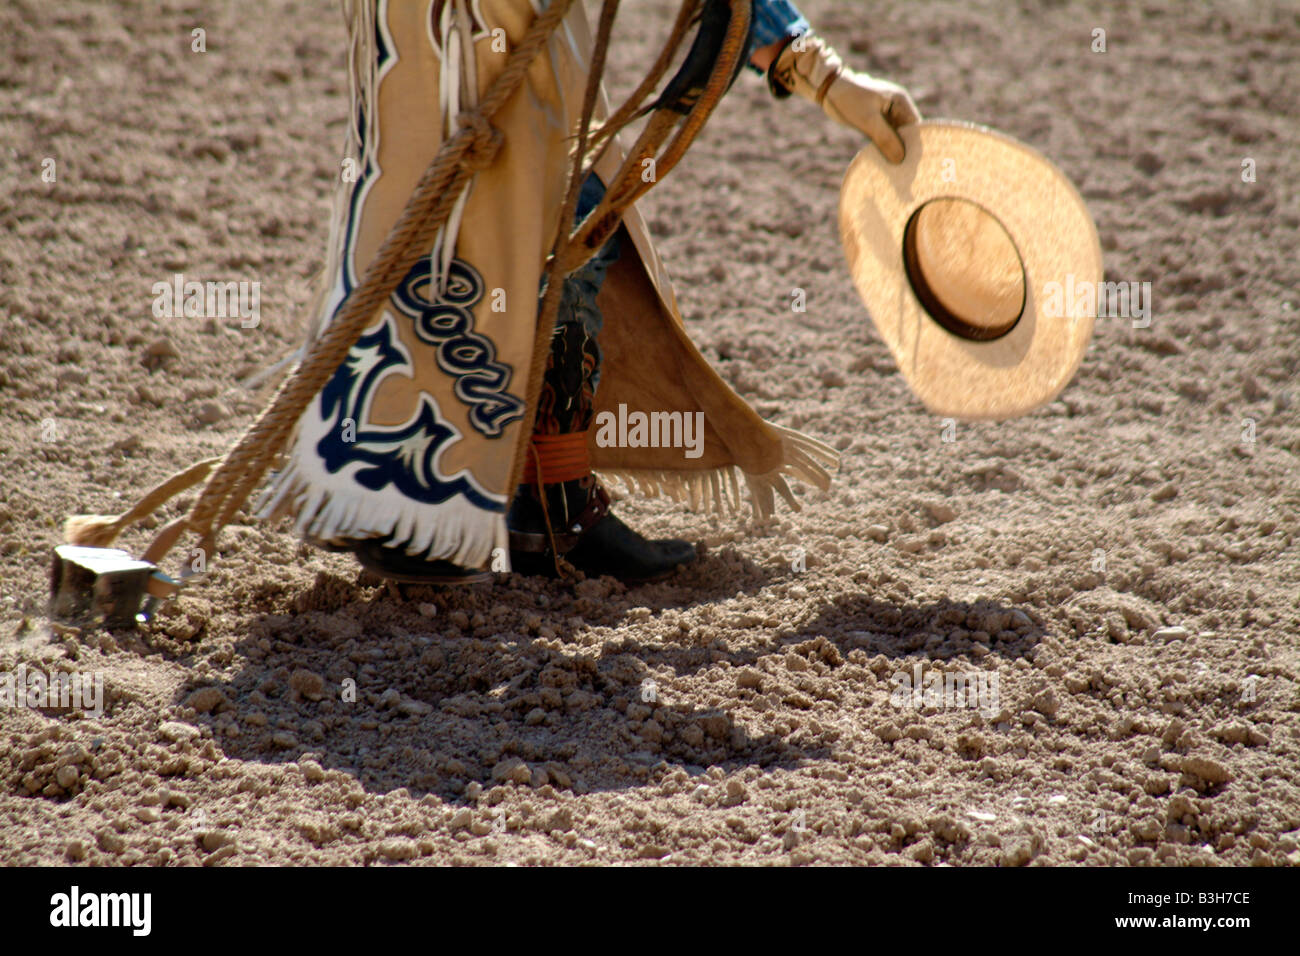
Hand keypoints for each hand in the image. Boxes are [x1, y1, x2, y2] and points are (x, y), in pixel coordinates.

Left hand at [770, 33, 920, 163]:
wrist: (828, 88)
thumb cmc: (848, 100)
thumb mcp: (867, 121)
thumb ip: (885, 138)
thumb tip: (900, 159)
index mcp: (900, 101)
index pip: (915, 126)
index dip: (916, 145)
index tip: (915, 165)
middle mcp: (897, 107)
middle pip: (907, 133)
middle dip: (905, 150)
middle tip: (906, 172)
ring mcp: (886, 114)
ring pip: (895, 136)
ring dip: (894, 150)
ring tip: (896, 171)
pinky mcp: (876, 120)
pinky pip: (884, 136)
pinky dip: (884, 147)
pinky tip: (883, 162)